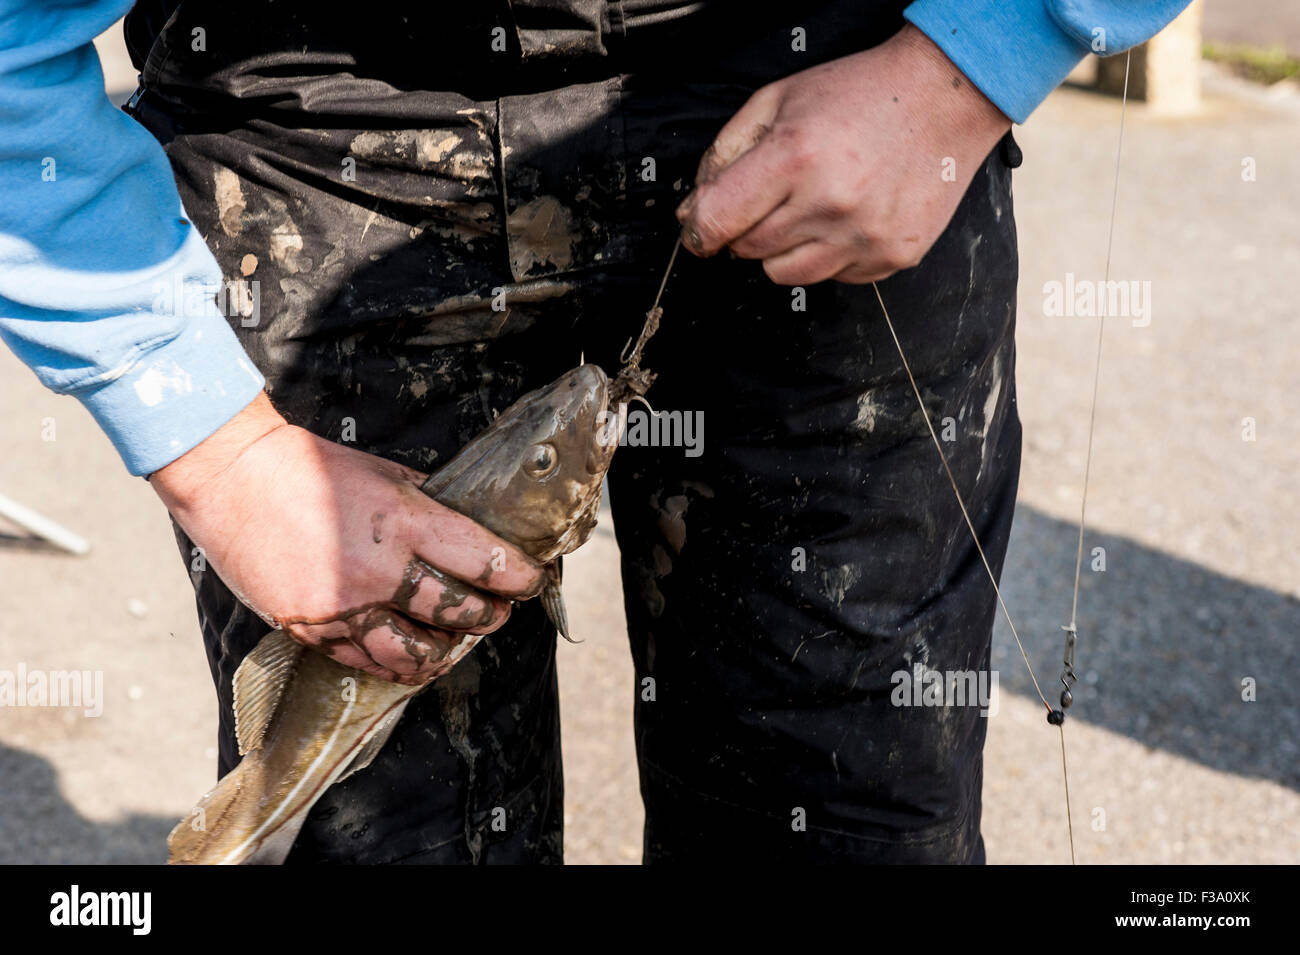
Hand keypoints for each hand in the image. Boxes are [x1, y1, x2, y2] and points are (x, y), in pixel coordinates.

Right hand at [150, 394, 545, 684]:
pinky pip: (366, 661)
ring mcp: (342, 605)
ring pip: (415, 653)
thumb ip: (427, 505)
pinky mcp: (310, 628)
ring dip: (445, 651)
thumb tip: (468, 527)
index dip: (517, 577)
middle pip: (457, 613)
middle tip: (499, 611)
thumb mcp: (384, 473)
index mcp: (403, 521)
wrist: (231, 478)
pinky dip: (395, 662)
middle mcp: (378, 569)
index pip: (481, 561)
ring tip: (455, 641)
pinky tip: (409, 655)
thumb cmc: (308, 468)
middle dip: (490, 616)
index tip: (531, 580)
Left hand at [676, 24, 1011, 283]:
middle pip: (748, 250)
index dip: (699, 229)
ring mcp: (864, 236)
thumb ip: (725, 154)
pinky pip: (832, 278)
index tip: (699, 229)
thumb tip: (695, 209)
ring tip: (809, 208)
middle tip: (773, 198)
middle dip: (747, 229)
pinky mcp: (891, 257)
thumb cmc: (861, 95)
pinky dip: (828, 254)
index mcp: (795, 156)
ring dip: (784, 248)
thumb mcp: (777, 100)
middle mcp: (831, 202)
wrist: (944, 98)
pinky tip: (846, 217)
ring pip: (784, 274)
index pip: (718, 221)